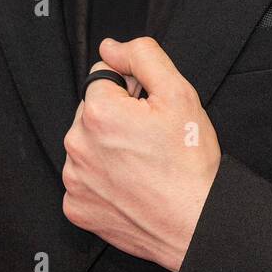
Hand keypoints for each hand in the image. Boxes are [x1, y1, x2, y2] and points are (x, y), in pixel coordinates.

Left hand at [61, 36, 220, 271]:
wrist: (196, 223)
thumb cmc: (190, 164)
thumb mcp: (179, 93)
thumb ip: (143, 56)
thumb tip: (111, 47)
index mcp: (98, 112)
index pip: (103, 77)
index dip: (132, 89)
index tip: (150, 111)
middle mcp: (77, 144)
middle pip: (92, 110)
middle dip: (117, 117)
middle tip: (150, 140)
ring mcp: (74, 180)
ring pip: (87, 145)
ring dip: (108, 148)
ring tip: (143, 165)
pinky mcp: (76, 208)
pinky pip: (84, 180)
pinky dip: (103, 181)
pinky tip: (130, 186)